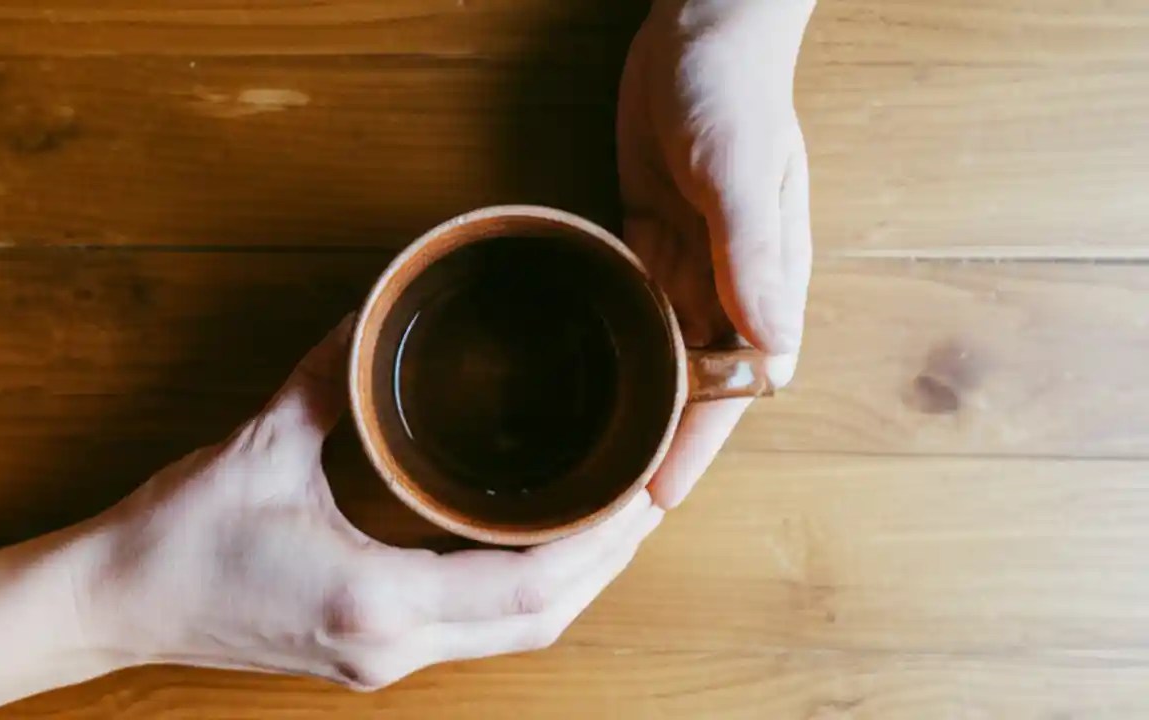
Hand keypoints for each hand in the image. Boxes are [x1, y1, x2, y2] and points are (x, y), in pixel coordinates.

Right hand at [76, 317, 663, 690]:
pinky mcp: (368, 656)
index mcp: (374, 596)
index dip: (597, 544)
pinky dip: (522, 595)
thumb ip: (331, 376)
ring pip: (512, 638)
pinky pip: (473, 634)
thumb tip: (374, 315)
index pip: (524, 586)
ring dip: (570, 585)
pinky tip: (536, 551)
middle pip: (538, 624)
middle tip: (646, 502)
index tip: (639, 495)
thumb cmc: (176, 535)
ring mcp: (381, 661)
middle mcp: (390, 644)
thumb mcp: (262, 444)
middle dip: (605, 566)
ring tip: (609, 524)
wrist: (113, 603)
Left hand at [618, 0, 814, 506]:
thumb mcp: (739, 171)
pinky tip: (586, 380)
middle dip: (664, 442)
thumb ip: (752, 254)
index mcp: (765, 283)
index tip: (664, 491)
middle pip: (698, 386)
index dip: (703, 442)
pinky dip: (617, 350)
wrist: (698, 33)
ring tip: (594, 461)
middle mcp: (729, 287)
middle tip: (611, 500)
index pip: (740, 385)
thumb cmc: (732, 93)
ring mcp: (688, 266)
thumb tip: (770, 345)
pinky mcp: (649, 243)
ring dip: (639, 407)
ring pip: (664, 359)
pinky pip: (635, 311)